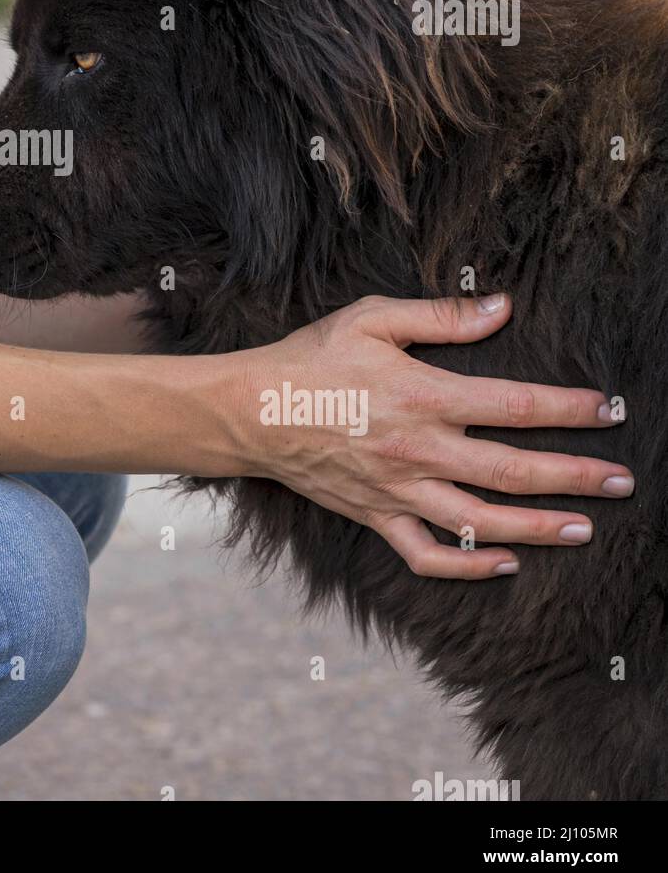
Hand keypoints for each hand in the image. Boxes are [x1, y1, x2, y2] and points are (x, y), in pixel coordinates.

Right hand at [238, 294, 631, 578]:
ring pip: (482, 520)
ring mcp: (398, 490)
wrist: (250, 410)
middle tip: (622, 481)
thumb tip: (503, 308)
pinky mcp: (375, 515)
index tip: (608, 409)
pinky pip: (428, 553)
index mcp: (423, 395)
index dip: (568, 408)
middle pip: (515, 471)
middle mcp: (419, 449)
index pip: (515, 405)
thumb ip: (440, 316)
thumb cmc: (309, 359)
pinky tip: (504, 563)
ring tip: (584, 527)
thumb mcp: (371, 319)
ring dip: (540, 527)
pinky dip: (468, 564)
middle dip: (576, 476)